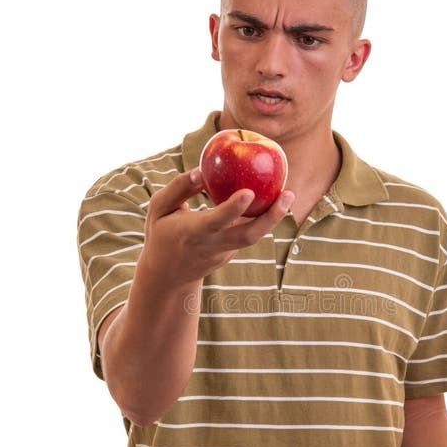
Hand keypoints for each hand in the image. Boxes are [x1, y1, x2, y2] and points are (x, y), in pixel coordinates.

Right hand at [140, 167, 294, 290]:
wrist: (168, 276)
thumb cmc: (161, 234)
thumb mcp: (158, 209)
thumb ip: (179, 188)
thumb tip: (202, 170)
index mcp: (192, 232)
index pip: (216, 221)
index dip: (233, 209)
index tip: (248, 192)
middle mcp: (212, 245)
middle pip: (248, 236)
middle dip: (271, 217)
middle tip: (288, 194)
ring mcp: (225, 252)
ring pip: (252, 236)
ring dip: (272, 218)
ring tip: (287, 195)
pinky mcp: (231, 253)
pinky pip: (248, 233)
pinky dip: (261, 219)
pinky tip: (272, 201)